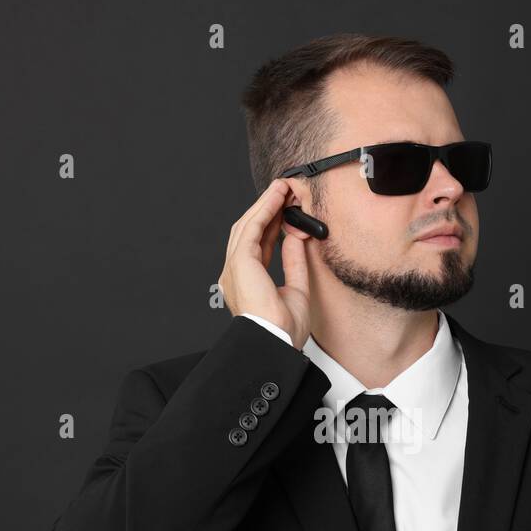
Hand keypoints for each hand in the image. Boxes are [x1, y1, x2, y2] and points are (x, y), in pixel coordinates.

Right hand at [218, 178, 311, 348]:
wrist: (276, 341)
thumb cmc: (284, 331)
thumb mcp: (296, 290)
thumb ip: (294, 262)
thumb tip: (295, 239)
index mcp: (246, 284)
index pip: (259, 246)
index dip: (272, 225)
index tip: (285, 210)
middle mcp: (235, 275)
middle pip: (250, 232)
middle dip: (267, 211)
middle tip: (284, 192)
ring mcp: (234, 267)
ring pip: (248, 226)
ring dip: (266, 205)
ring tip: (281, 188)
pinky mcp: (239, 262)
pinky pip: (252, 228)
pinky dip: (264, 210)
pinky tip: (276, 197)